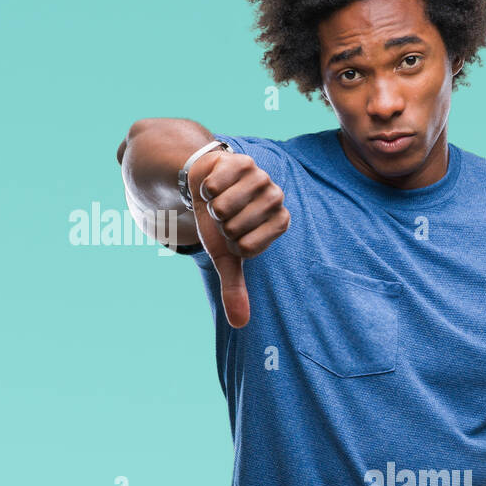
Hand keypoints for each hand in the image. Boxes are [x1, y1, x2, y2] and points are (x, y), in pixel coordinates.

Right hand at [186, 149, 289, 327]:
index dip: (230, 243)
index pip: (246, 247)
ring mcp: (261, 177)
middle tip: (225, 214)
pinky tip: (214, 183)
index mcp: (280, 222)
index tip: (234, 233)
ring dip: (212, 205)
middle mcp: (277, 198)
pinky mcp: (241, 160)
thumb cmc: (221, 223)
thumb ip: (236, 289)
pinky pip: (213, 186)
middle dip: (220, 224)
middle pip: (233, 227)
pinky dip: (205, 188)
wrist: (207, 184)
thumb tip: (240, 324)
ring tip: (220, 198)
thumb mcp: (226, 257)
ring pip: (222, 207)